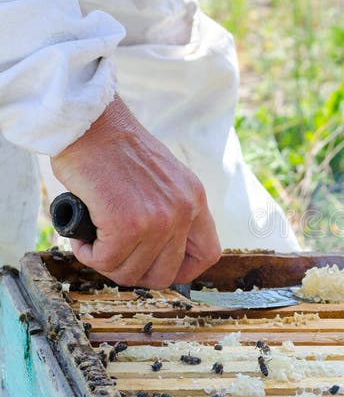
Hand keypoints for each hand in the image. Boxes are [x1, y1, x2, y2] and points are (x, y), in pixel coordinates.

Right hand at [51, 96, 220, 288]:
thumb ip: (169, 209)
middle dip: (135, 273)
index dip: (182, 270)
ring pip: (131, 272)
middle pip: (166, 274)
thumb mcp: (163, 179)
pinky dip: (88, 254)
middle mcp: (184, 211)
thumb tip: (156, 252)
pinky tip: (82, 238)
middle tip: (113, 256)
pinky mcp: (127, 223)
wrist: (91, 123)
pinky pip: (106, 261)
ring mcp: (158, 219)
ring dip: (106, 262)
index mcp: (195, 200)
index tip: (156, 267)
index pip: (207, 254)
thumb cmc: (116, 149)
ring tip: (94, 240)